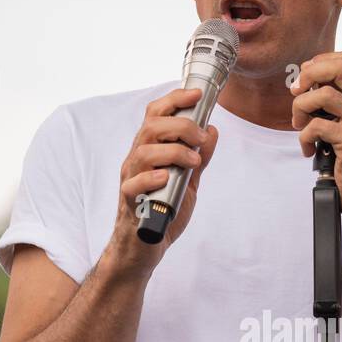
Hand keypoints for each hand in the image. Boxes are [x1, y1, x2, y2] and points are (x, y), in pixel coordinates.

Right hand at [110, 86, 217, 277]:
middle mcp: (137, 159)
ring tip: (193, 162)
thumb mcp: (189, 182)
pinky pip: (133, 184)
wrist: (145, 247)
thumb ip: (199, 158)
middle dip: (180, 126)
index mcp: (151, 149)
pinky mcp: (129, 202)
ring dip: (173, 152)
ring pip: (143, 151)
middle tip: (201, 137)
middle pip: (151, 127)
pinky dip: (151, 177)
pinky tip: (166, 177)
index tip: (197, 94)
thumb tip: (212, 130)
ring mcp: (131, 179)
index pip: (156, 114)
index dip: (175, 99)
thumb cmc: (164, 211)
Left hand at [290, 50, 341, 223]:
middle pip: (340, 65)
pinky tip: (308, 150)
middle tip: (297, 93)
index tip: (306, 83)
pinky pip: (317, 126)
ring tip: (299, 127)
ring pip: (323, 94)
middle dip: (310, 74)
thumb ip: (339, 105)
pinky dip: (304, 137)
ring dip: (301, 109)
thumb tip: (307, 85)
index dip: (321, 63)